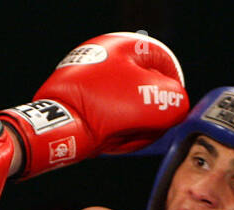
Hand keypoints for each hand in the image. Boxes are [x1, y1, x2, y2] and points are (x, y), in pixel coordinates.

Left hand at [0, 32, 187, 178]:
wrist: (56, 128)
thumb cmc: (100, 108)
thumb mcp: (150, 103)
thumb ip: (175, 103)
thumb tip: (177, 108)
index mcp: (122, 46)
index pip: (163, 59)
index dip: (174, 85)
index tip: (173, 106)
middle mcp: (103, 57)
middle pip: (144, 83)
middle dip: (151, 108)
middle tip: (152, 126)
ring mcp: (89, 78)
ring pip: (126, 102)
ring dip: (134, 122)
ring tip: (128, 135)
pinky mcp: (79, 99)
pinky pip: (107, 113)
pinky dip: (115, 127)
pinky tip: (113, 139)